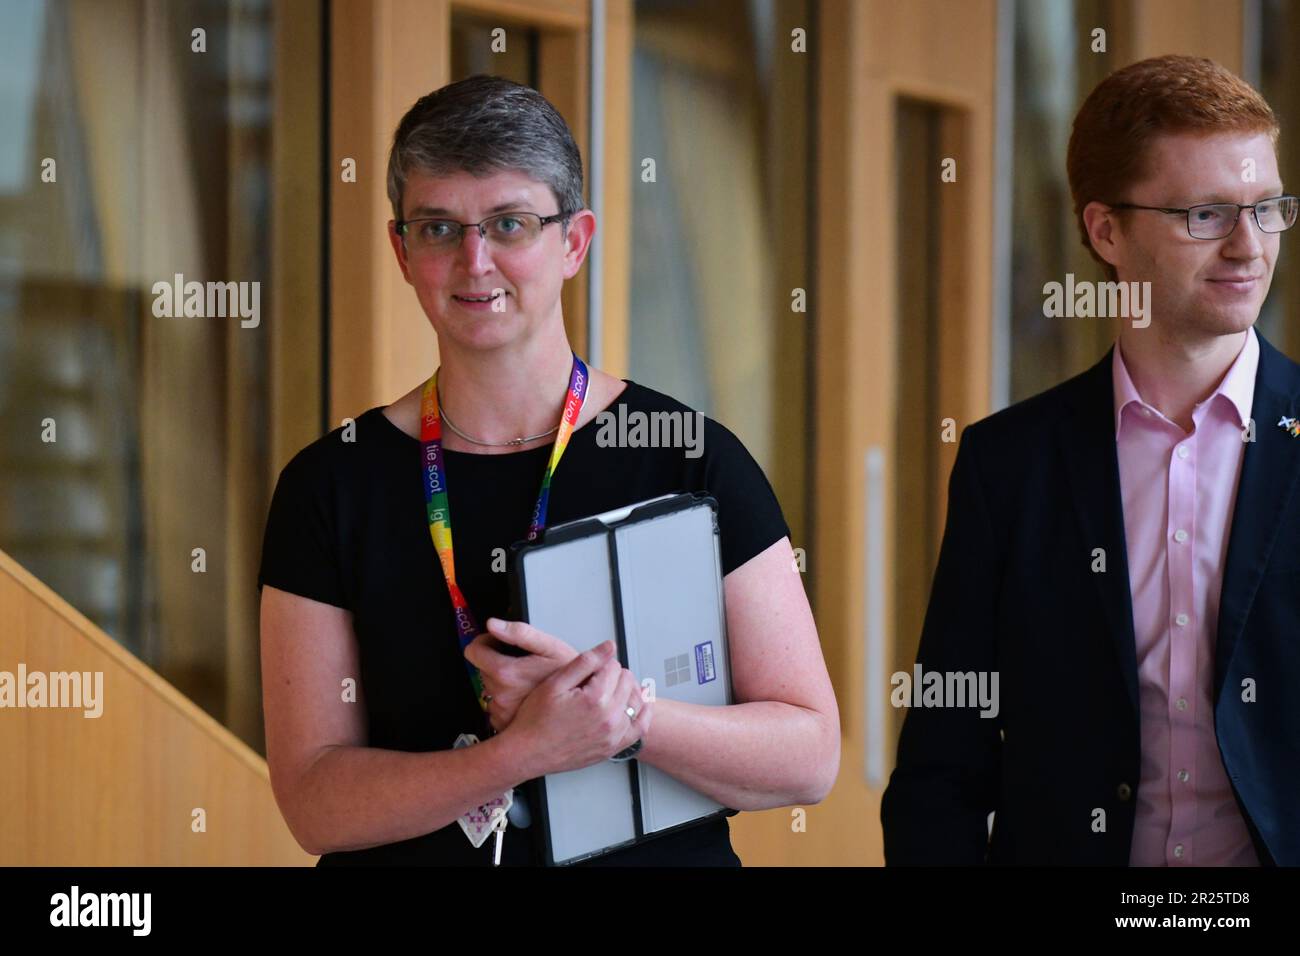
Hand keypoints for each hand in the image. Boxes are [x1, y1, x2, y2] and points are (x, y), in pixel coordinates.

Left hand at [464, 619, 577, 732]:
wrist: (585, 708)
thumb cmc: (572, 677)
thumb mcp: (550, 647)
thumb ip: (519, 633)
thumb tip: (493, 624)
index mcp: (507, 674)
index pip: (473, 651)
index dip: (486, 642)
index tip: (499, 643)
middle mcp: (500, 696)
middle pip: (483, 669)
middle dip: (498, 662)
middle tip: (523, 664)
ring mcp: (501, 713)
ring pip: (490, 687)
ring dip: (503, 682)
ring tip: (528, 681)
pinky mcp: (504, 724)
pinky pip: (496, 706)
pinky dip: (507, 699)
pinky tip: (526, 696)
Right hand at [506, 640, 652, 777]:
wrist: (527, 753)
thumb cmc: (535, 720)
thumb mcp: (555, 683)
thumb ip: (586, 661)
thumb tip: (609, 647)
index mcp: (594, 699)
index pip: (613, 666)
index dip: (600, 663)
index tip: (589, 670)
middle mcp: (608, 718)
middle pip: (626, 681)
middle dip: (613, 675)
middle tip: (595, 680)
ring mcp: (613, 735)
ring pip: (636, 700)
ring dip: (626, 691)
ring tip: (610, 690)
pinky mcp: (613, 747)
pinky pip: (640, 728)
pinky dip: (642, 714)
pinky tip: (635, 706)